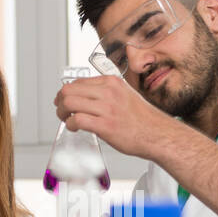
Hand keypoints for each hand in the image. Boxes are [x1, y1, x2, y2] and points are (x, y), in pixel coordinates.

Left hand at [53, 75, 170, 159]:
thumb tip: (86, 97)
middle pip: (68, 90)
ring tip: (66, 120)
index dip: (67, 92)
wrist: (157, 134)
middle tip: (61, 111)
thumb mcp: (124, 95)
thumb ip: (107, 93)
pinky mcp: (105, 125)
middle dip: (60, 102)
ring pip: (69, 103)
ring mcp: (106, 108)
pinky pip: (77, 120)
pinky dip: (70, 125)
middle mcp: (108, 92)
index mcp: (111, 82)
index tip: (65, 101)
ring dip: (62, 113)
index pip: (78, 82)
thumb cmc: (143, 119)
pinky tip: (75, 128)